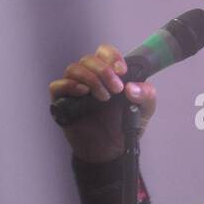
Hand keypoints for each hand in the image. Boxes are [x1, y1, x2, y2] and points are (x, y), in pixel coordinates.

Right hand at [48, 43, 156, 160]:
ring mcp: (75, 89)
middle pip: (89, 59)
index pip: (104, 52)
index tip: (122, 71)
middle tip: (116, 89)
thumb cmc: (123, 127)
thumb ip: (146, 95)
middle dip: (104, 71)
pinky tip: (83, 93)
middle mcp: (90, 77)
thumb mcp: (144, 111)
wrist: (110, 151)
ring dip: (91, 79)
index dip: (112, 57)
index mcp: (108, 74)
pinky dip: (69, 86)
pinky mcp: (62, 102)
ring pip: (74, 68)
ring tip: (104, 97)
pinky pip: (57, 86)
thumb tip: (132, 87)